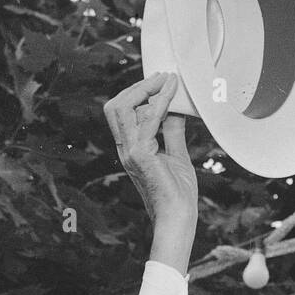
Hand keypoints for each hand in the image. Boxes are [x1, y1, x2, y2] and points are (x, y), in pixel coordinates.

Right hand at [104, 72, 197, 261]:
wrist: (178, 217)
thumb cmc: (178, 194)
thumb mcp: (177, 155)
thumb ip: (173, 132)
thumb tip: (177, 110)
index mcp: (131, 149)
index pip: (123, 113)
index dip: (139, 93)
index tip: (162, 82)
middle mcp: (126, 149)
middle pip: (116, 106)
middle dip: (138, 87)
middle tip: (162, 78)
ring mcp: (130, 152)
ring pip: (123, 107)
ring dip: (146, 89)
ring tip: (168, 81)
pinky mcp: (139, 155)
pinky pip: (146, 119)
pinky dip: (160, 101)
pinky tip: (173, 92)